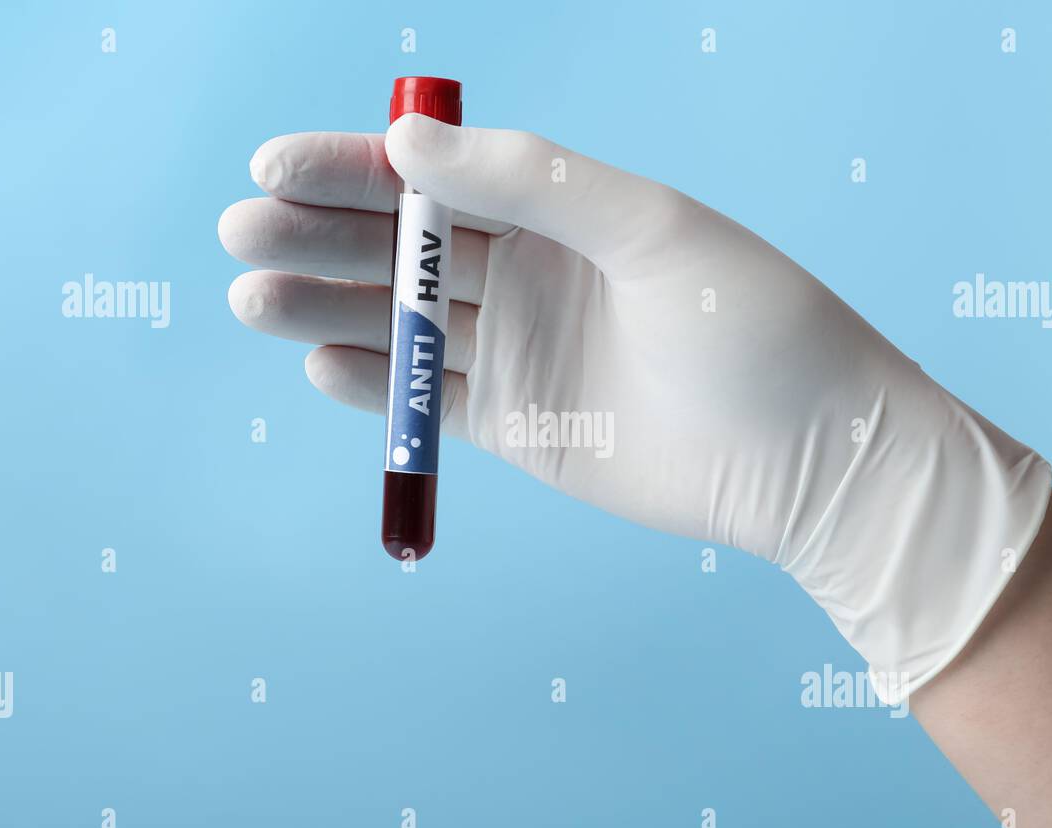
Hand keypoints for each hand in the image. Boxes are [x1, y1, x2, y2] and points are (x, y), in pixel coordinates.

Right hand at [218, 114, 1051, 698]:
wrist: (808, 460)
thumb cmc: (753, 327)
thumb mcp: (653, 229)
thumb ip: (536, 183)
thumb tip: (411, 143)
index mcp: (565, 211)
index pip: (439, 178)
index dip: (354, 168)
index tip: (274, 167)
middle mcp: (536, 273)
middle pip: (406, 248)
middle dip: (322, 237)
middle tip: (243, 235)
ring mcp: (523, 350)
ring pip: (404, 324)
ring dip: (327, 309)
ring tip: (254, 298)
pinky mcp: (520, 426)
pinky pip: (429, 400)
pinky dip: (375, 385)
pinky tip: (321, 365)